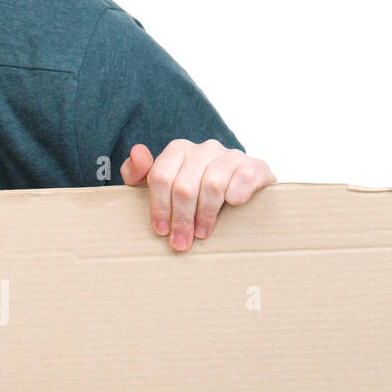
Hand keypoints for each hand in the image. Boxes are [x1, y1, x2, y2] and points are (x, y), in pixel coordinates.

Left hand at [120, 140, 276, 250]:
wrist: (239, 191)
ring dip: (206, 213)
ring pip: (212, 183)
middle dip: (181, 219)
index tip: (161, 231)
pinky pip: (244, 177)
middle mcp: (205, 149)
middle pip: (184, 186)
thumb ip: (138, 173)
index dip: (159, 207)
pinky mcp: (254, 166)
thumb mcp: (161, 186)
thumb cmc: (193, 193)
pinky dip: (237, 193)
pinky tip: (233, 205)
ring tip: (202, 233)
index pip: (160, 176)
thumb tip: (137, 153)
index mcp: (179, 151)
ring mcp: (231, 156)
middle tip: (181, 243)